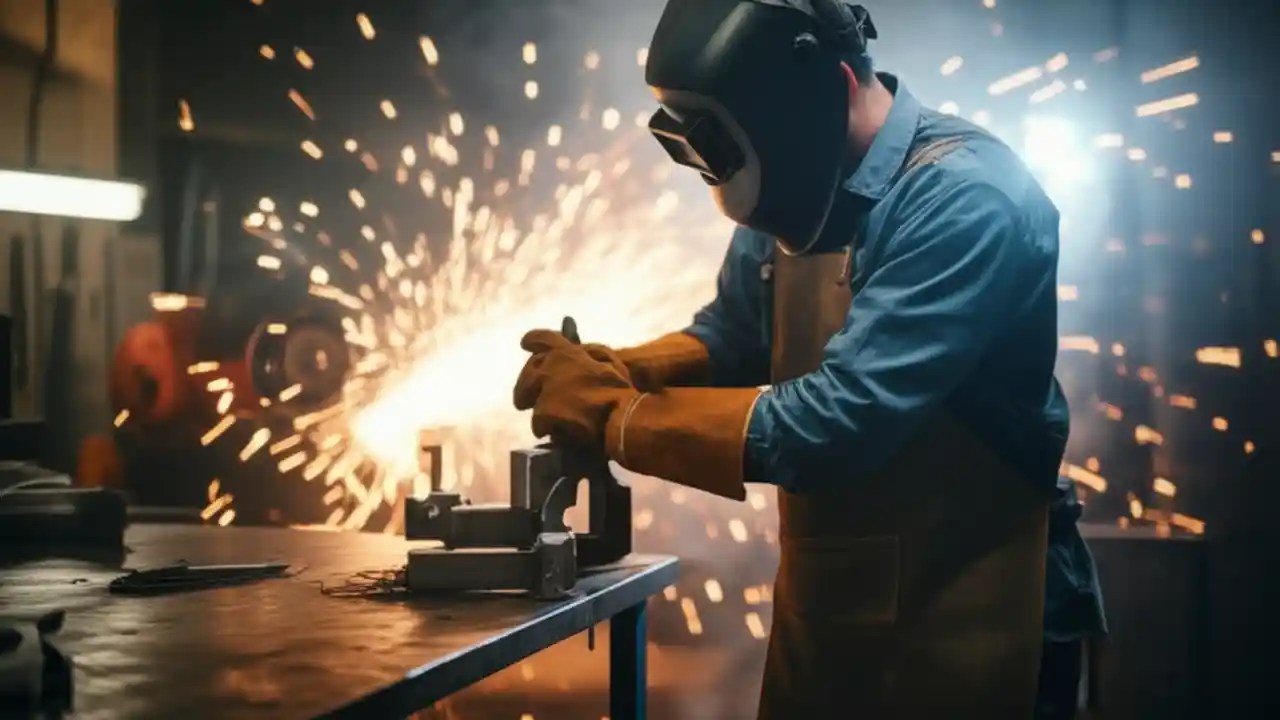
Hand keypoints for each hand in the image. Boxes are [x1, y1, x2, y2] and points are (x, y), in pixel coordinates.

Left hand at [514, 330, 638, 446]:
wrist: (622, 416)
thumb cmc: (620, 389)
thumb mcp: (608, 360)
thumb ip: (587, 352)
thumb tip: (572, 340)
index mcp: (566, 352)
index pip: (540, 338)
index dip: (532, 340)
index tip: (525, 343)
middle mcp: (550, 367)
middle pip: (527, 375)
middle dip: (527, 386)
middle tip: (529, 398)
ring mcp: (545, 391)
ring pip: (532, 402)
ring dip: (543, 408)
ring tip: (559, 418)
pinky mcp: (544, 413)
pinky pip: (538, 423)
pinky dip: (549, 428)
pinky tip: (563, 431)